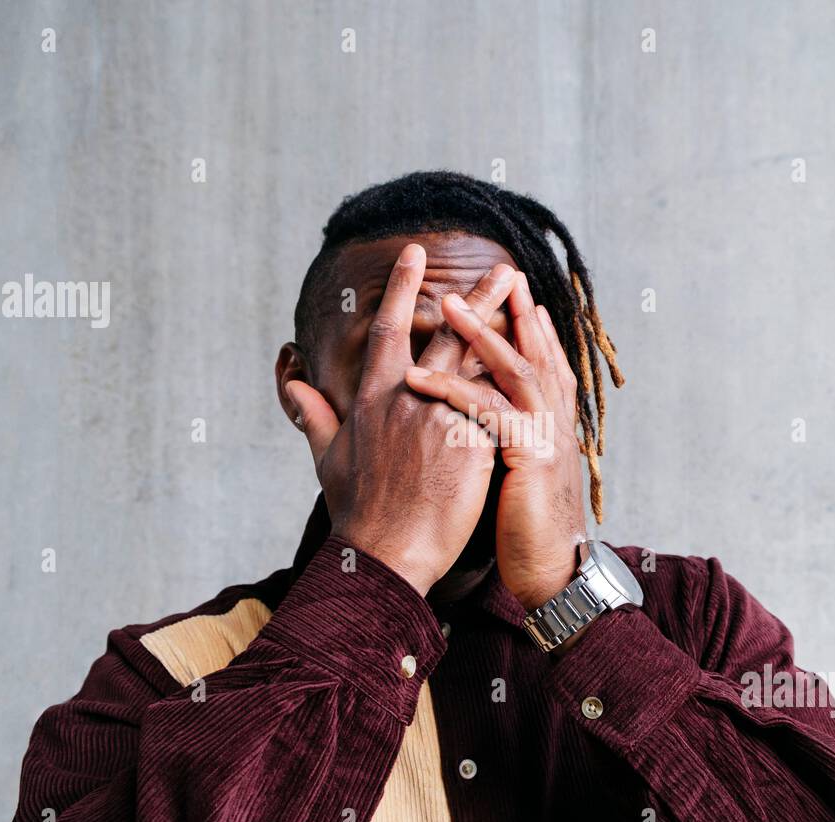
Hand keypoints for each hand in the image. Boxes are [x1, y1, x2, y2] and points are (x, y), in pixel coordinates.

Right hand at [285, 245, 516, 596]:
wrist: (383, 554)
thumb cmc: (357, 513)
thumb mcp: (328, 458)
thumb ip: (314, 413)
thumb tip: (293, 379)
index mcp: (373, 400)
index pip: (387, 331)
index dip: (402, 289)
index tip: (417, 255)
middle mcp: (405, 400)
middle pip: (445, 336)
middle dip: (476, 299)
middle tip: (503, 270)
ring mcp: (438, 419)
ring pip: (477, 363)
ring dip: (504, 329)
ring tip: (526, 303)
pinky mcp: (468, 443)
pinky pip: (497, 406)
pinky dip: (515, 384)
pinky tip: (541, 363)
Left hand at [404, 272, 585, 608]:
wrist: (550, 571)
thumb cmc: (523, 524)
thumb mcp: (512, 470)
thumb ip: (499, 435)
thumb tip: (477, 415)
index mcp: (548, 421)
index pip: (538, 358)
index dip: (526, 322)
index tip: (510, 290)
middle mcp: (553, 420)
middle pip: (534, 349)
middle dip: (511, 308)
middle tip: (494, 272)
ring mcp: (545, 436)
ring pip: (515, 369)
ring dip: (479, 333)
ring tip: (446, 303)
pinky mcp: (529, 458)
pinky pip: (489, 413)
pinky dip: (454, 391)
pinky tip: (418, 379)